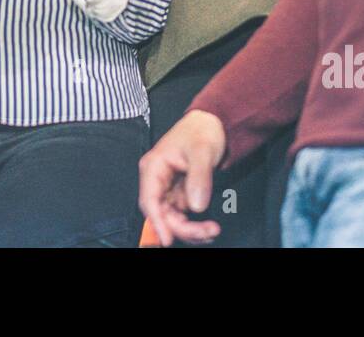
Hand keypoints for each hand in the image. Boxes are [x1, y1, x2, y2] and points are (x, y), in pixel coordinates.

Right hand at [138, 110, 228, 245]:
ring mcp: (168, 189)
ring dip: (191, 230)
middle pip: (162, 214)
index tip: (167, 239)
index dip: (157, 222)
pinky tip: (208, 228)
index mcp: (153, 167)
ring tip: (212, 230)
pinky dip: (195, 225)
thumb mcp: (202, 151)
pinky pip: (183, 216)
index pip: (149, 200)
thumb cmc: (202, 131)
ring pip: (172, 219)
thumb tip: (196, 206)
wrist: (213, 123)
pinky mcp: (179, 194)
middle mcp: (157, 180)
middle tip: (207, 231)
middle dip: (183, 228)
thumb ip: (199, 178)